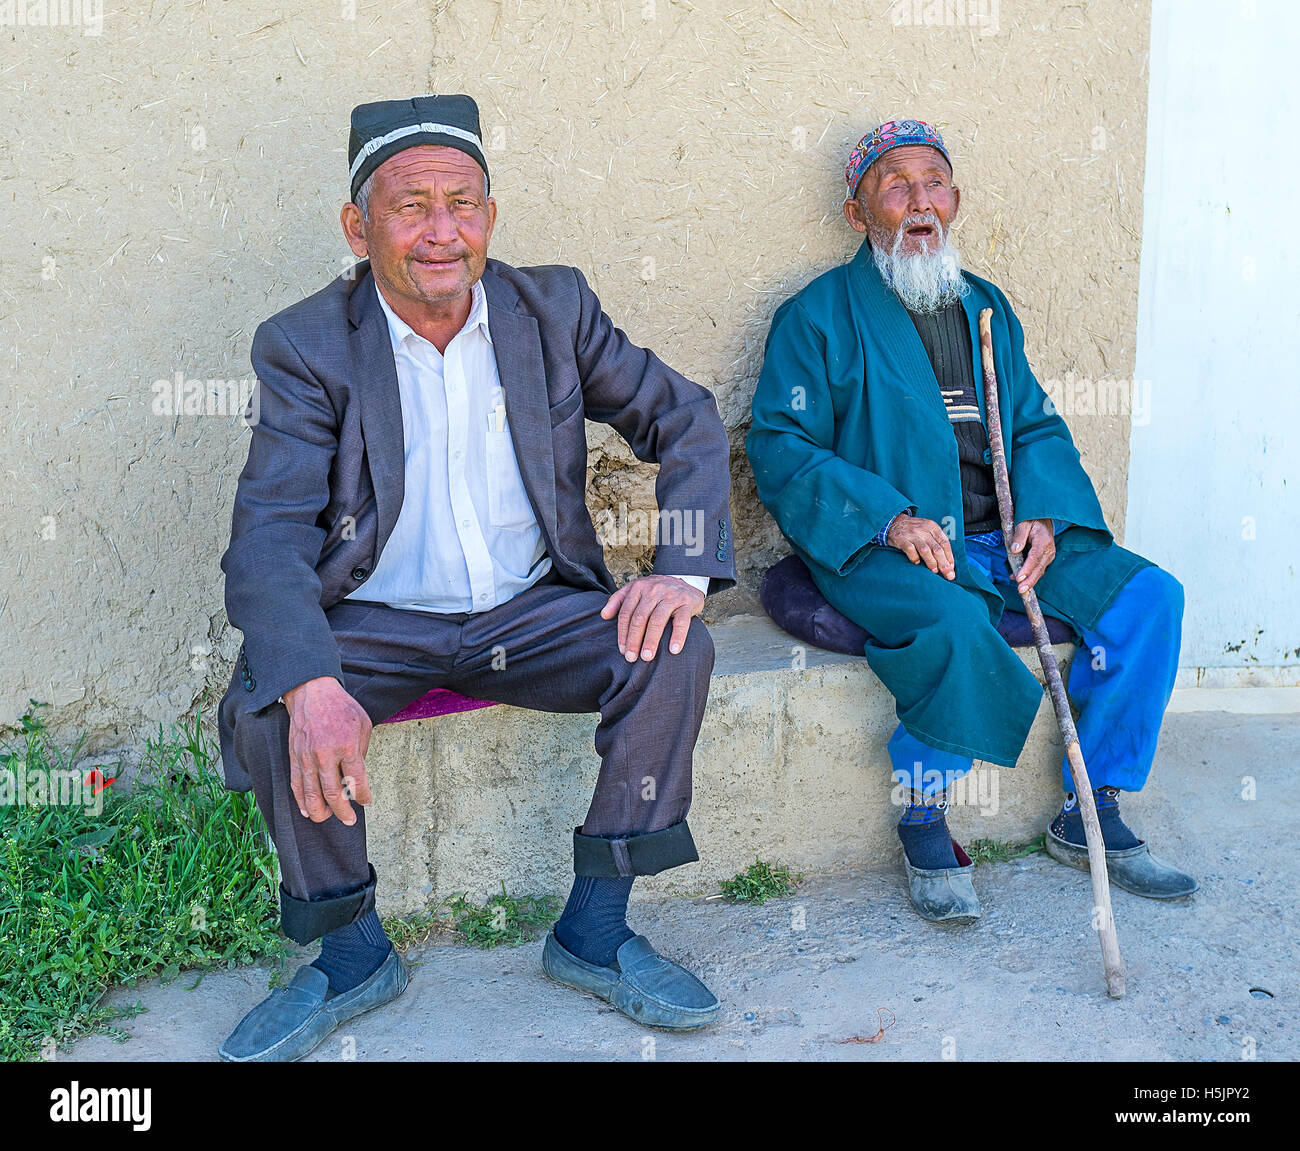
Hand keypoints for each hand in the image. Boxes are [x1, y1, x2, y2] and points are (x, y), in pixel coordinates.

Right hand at [281, 676, 373, 824]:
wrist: (311, 692)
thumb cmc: (341, 707)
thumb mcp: (363, 724)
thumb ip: (362, 751)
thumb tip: (356, 776)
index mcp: (347, 746)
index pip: (356, 780)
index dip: (363, 795)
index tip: (366, 801)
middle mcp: (325, 754)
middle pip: (332, 793)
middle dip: (342, 811)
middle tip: (349, 820)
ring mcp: (307, 758)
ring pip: (311, 794)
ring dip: (320, 811)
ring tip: (327, 819)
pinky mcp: (294, 757)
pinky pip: (296, 785)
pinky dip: (301, 801)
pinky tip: (307, 810)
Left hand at [601, 575, 706, 661]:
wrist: (686, 581)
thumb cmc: (656, 591)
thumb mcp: (637, 589)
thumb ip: (618, 600)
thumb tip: (603, 616)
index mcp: (639, 587)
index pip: (626, 613)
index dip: (622, 633)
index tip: (622, 650)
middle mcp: (654, 590)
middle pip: (639, 618)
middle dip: (634, 640)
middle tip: (631, 658)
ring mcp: (671, 596)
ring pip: (657, 620)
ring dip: (651, 641)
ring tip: (647, 657)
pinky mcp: (687, 603)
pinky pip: (681, 622)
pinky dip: (677, 637)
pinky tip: (673, 650)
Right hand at [886, 514, 955, 579]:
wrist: (893, 521)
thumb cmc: (913, 530)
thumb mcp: (926, 529)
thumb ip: (935, 541)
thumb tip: (946, 560)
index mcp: (932, 527)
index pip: (944, 543)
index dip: (949, 556)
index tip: (951, 567)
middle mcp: (924, 529)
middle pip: (937, 548)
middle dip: (944, 563)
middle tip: (948, 575)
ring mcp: (912, 534)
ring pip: (925, 550)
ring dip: (931, 562)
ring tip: (935, 571)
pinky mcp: (902, 539)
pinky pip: (910, 549)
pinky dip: (914, 557)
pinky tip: (916, 563)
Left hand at [1008, 518, 1055, 592]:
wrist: (1044, 519)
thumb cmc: (1032, 520)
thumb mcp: (1023, 523)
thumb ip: (1019, 536)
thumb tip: (1015, 550)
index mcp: (1043, 541)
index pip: (1035, 557)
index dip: (1027, 569)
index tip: (1019, 577)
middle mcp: (1049, 550)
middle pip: (1039, 568)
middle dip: (1030, 581)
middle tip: (1021, 590)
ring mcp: (1049, 555)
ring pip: (1040, 571)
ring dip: (1030, 581)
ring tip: (1020, 589)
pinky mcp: (1046, 558)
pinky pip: (1038, 569)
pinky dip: (1030, 576)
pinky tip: (1018, 579)